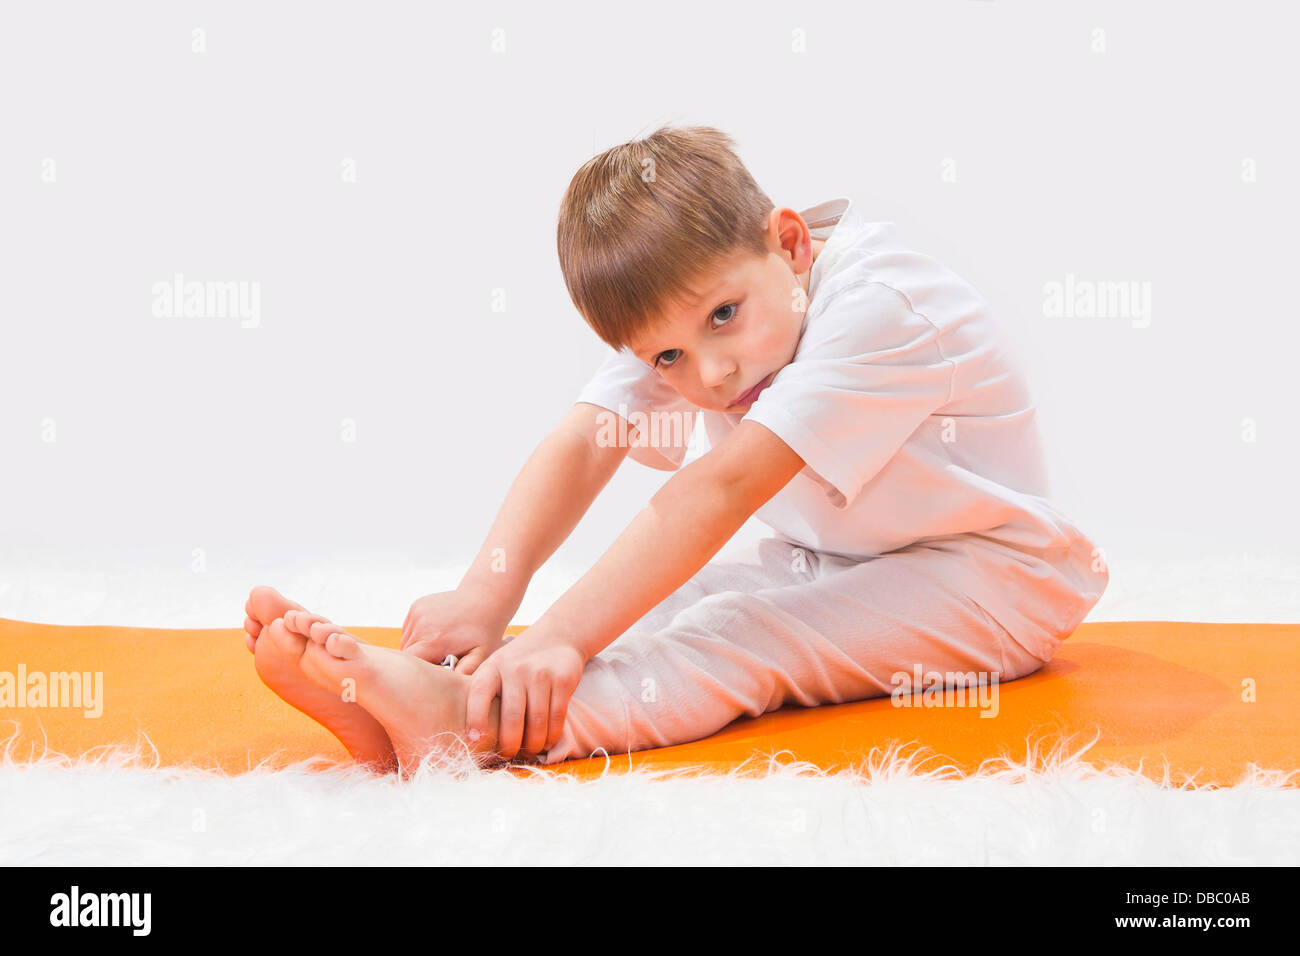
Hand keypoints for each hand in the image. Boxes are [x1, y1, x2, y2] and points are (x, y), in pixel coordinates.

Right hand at [400, 589, 511, 674]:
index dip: (420, 674)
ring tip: (437, 649)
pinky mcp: (416, 606)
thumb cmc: (484, 632)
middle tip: (438, 663)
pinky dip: (417, 636)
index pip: (413, 666)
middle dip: (419, 662)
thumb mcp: (481, 655)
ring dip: (416, 649)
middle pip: (407, 655)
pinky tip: (435, 635)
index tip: (435, 674)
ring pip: (406, 642)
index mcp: (434, 641)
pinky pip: (409, 629)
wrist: (484, 599)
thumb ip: (466, 671)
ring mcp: (417, 613)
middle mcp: (421, 625)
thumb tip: (450, 684)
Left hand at [465, 626, 585, 760]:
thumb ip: (481, 689)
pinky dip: (552, 736)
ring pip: (537, 722)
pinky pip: (557, 717)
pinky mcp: (562, 680)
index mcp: (493, 668)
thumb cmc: (519, 661)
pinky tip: (547, 741)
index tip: (474, 739)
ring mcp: (540, 674)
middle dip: (510, 744)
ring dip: (533, 744)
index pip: (479, 694)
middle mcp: (516, 670)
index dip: (475, 718)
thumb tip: (460, 724)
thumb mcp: (496, 666)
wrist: (558, 637)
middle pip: (511, 717)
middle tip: (508, 755)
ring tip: (529, 751)